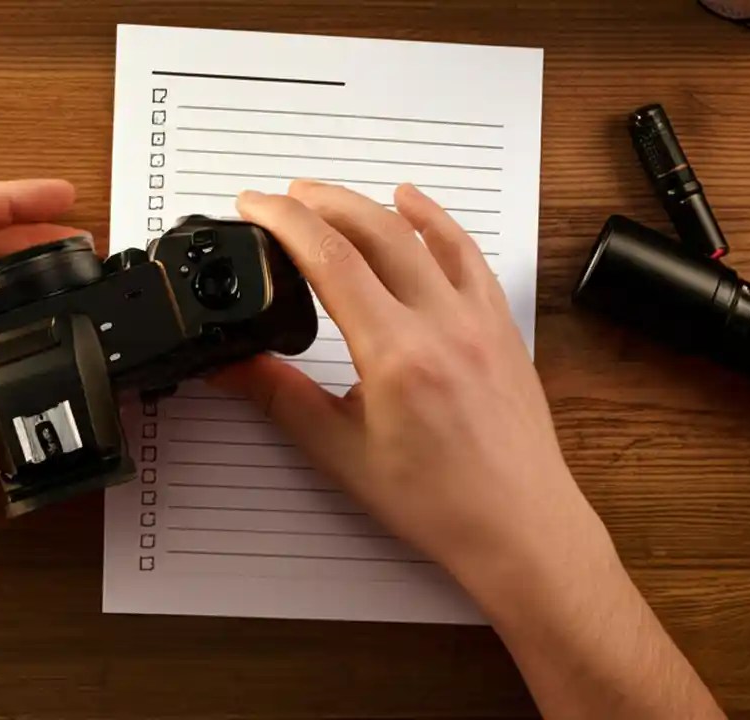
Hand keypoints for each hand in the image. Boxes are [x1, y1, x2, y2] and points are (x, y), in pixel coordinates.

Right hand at [221, 181, 604, 600]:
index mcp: (396, 354)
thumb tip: (231, 366)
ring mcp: (477, 318)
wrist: (518, 527)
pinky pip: (467, 253)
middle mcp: (441, 323)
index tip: (255, 205)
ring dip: (369, 204)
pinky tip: (413, 202)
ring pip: (421, 232)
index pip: (330, 259)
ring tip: (329, 195)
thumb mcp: (340, 453)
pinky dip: (436, 219)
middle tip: (281, 197)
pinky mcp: (500, 325)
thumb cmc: (439, 503)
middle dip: (320, 202)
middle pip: (373, 230)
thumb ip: (280, 398)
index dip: (285, 221)